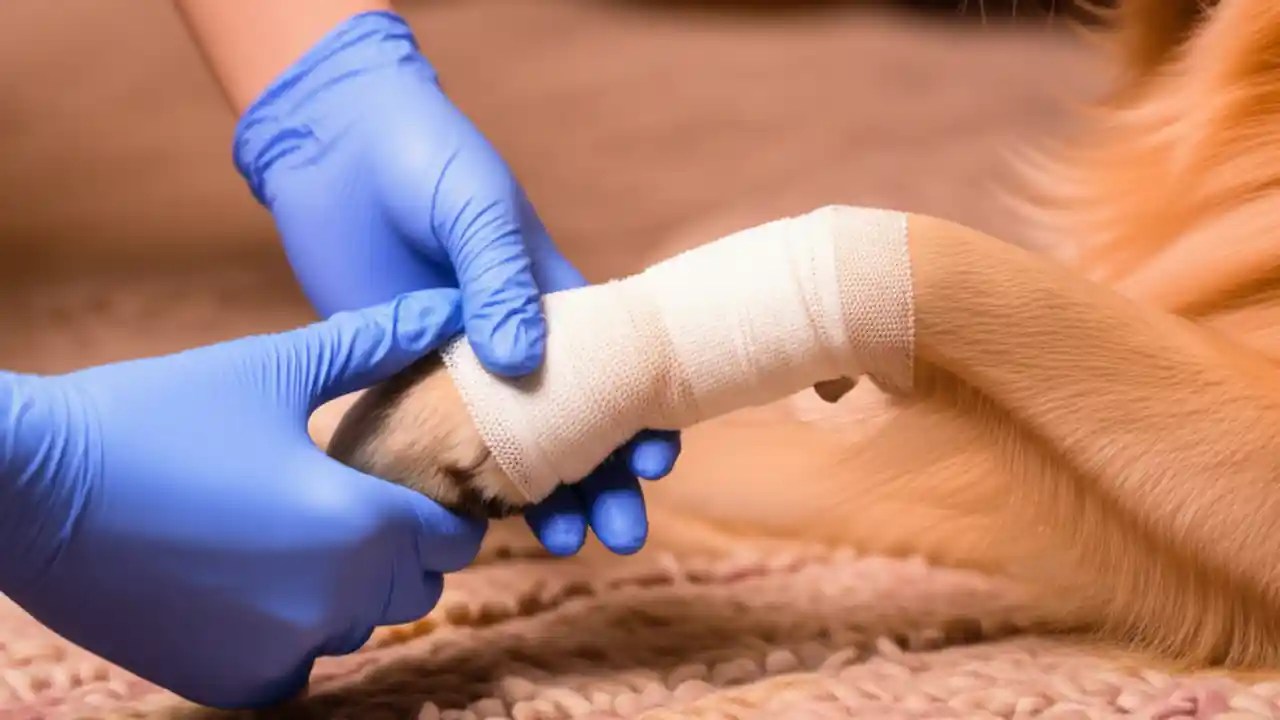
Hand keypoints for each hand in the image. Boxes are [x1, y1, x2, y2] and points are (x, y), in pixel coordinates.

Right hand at [0, 290, 483, 708]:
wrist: (26, 487)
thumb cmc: (153, 416)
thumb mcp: (273, 369)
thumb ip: (373, 345)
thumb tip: (445, 310)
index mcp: (360, 525)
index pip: (453, 538)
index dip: (446, 508)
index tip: (418, 485)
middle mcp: (334, 602)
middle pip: (414, 588)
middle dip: (400, 549)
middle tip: (353, 503)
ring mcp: (282, 649)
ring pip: (357, 627)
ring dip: (346, 590)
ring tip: (295, 534)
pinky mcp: (229, 681)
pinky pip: (298, 665)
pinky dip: (291, 633)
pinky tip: (253, 582)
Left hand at [231, 10, 679, 555]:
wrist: (337, 146)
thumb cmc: (427, 160)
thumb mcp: (476, 207)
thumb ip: (502, 281)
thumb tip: (523, 367)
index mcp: (552, 298)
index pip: (616, 370)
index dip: (644, 419)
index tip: (657, 461)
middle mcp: (515, 341)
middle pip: (575, 426)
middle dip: (605, 482)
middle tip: (621, 532)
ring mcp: (460, 365)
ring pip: (512, 448)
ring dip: (542, 498)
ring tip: (560, 545)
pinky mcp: (403, 375)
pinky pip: (441, 440)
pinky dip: (463, 482)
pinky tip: (476, 521)